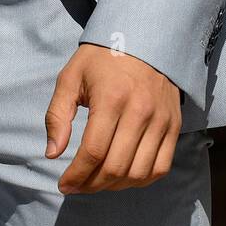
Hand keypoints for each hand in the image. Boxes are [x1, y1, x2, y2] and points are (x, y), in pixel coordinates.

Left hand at [45, 44, 181, 193]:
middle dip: (92, 185)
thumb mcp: (71, 77)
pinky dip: (141, 180)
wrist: (145, 38)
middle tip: (78, 185)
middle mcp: (140, 111)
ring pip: (138, 173)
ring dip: (115, 186)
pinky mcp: (174, 125)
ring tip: (97, 182)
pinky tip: (123, 177)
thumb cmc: (102, 59)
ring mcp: (160, 120)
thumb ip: (57, 115)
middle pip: (116, 167)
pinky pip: (160, 167)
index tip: (63, 184)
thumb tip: (52, 153)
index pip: (93, 151)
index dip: (76, 175)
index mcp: (111, 98)